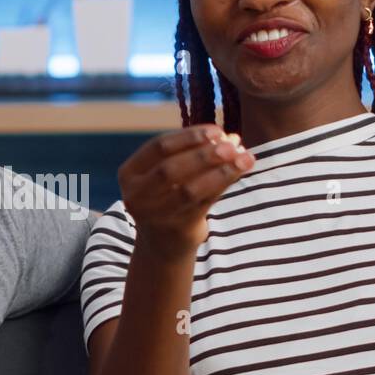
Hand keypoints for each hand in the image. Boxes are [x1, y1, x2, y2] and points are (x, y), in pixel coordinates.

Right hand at [118, 124, 255, 260]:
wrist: (162, 243)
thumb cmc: (167, 196)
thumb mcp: (166, 173)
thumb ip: (191, 153)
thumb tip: (230, 137)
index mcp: (129, 173)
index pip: (158, 147)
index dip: (189, 136)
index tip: (217, 130)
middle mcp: (136, 195)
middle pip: (170, 169)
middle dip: (203, 154)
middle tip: (231, 144)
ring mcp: (155, 215)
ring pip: (190, 189)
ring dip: (221, 170)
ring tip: (245, 157)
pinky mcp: (177, 228)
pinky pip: (204, 203)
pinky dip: (224, 184)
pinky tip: (240, 171)